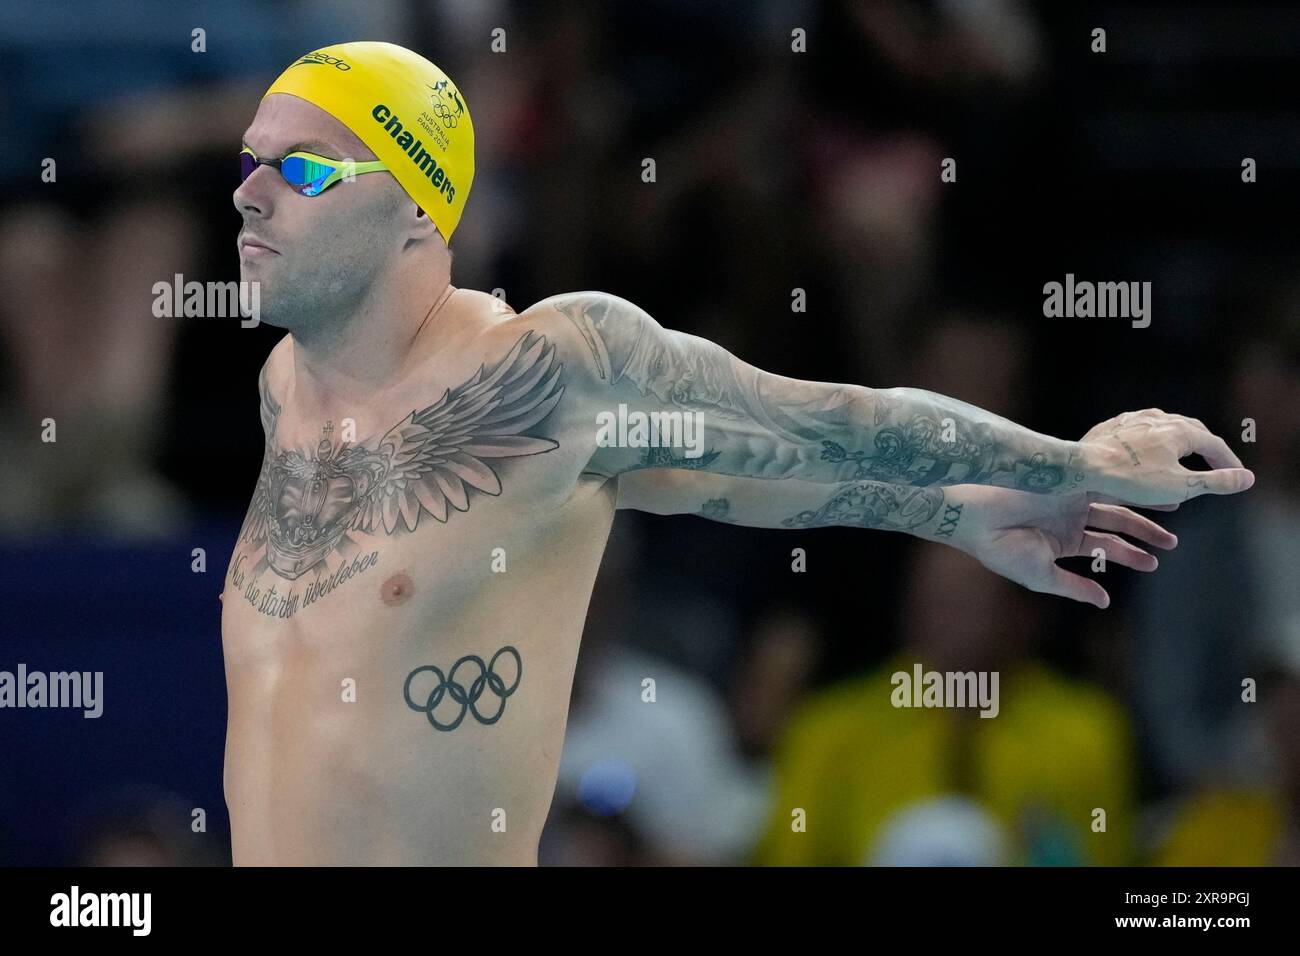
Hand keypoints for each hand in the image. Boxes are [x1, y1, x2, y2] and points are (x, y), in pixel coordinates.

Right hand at [948, 485, 1176, 607]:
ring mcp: (1070, 496)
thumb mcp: (1042, 575)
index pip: (1104, 546)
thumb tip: (1104, 602)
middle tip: (1171, 543)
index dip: (1131, 555)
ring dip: (1142, 510)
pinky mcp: (1068, 479)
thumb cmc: (1002, 549)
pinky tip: (1148, 488)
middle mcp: (1070, 516)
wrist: (977, 516)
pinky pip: (1103, 481)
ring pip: (1115, 501)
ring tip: (1172, 514)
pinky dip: (1126, 485)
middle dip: (1144, 533)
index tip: (1154, 563)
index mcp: (1063, 539)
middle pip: (1116, 523)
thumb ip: (1074, 586)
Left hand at [1079, 409, 1253, 506]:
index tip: (1236, 475)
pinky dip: (1151, 448)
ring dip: (1178, 446)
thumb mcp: (1180, 486)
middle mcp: (1157, 419)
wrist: (1081, 467)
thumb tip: (1247, 478)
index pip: (1213, 445)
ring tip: (1184, 460)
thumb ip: (1215, 482)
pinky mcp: (1110, 429)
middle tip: (1215, 462)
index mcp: (1179, 430)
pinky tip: (1147, 456)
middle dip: (1205, 448)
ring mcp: (1131, 422)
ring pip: (1163, 431)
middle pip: (1190, 431)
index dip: (1228, 462)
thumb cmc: (1129, 478)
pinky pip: (1138, 436)